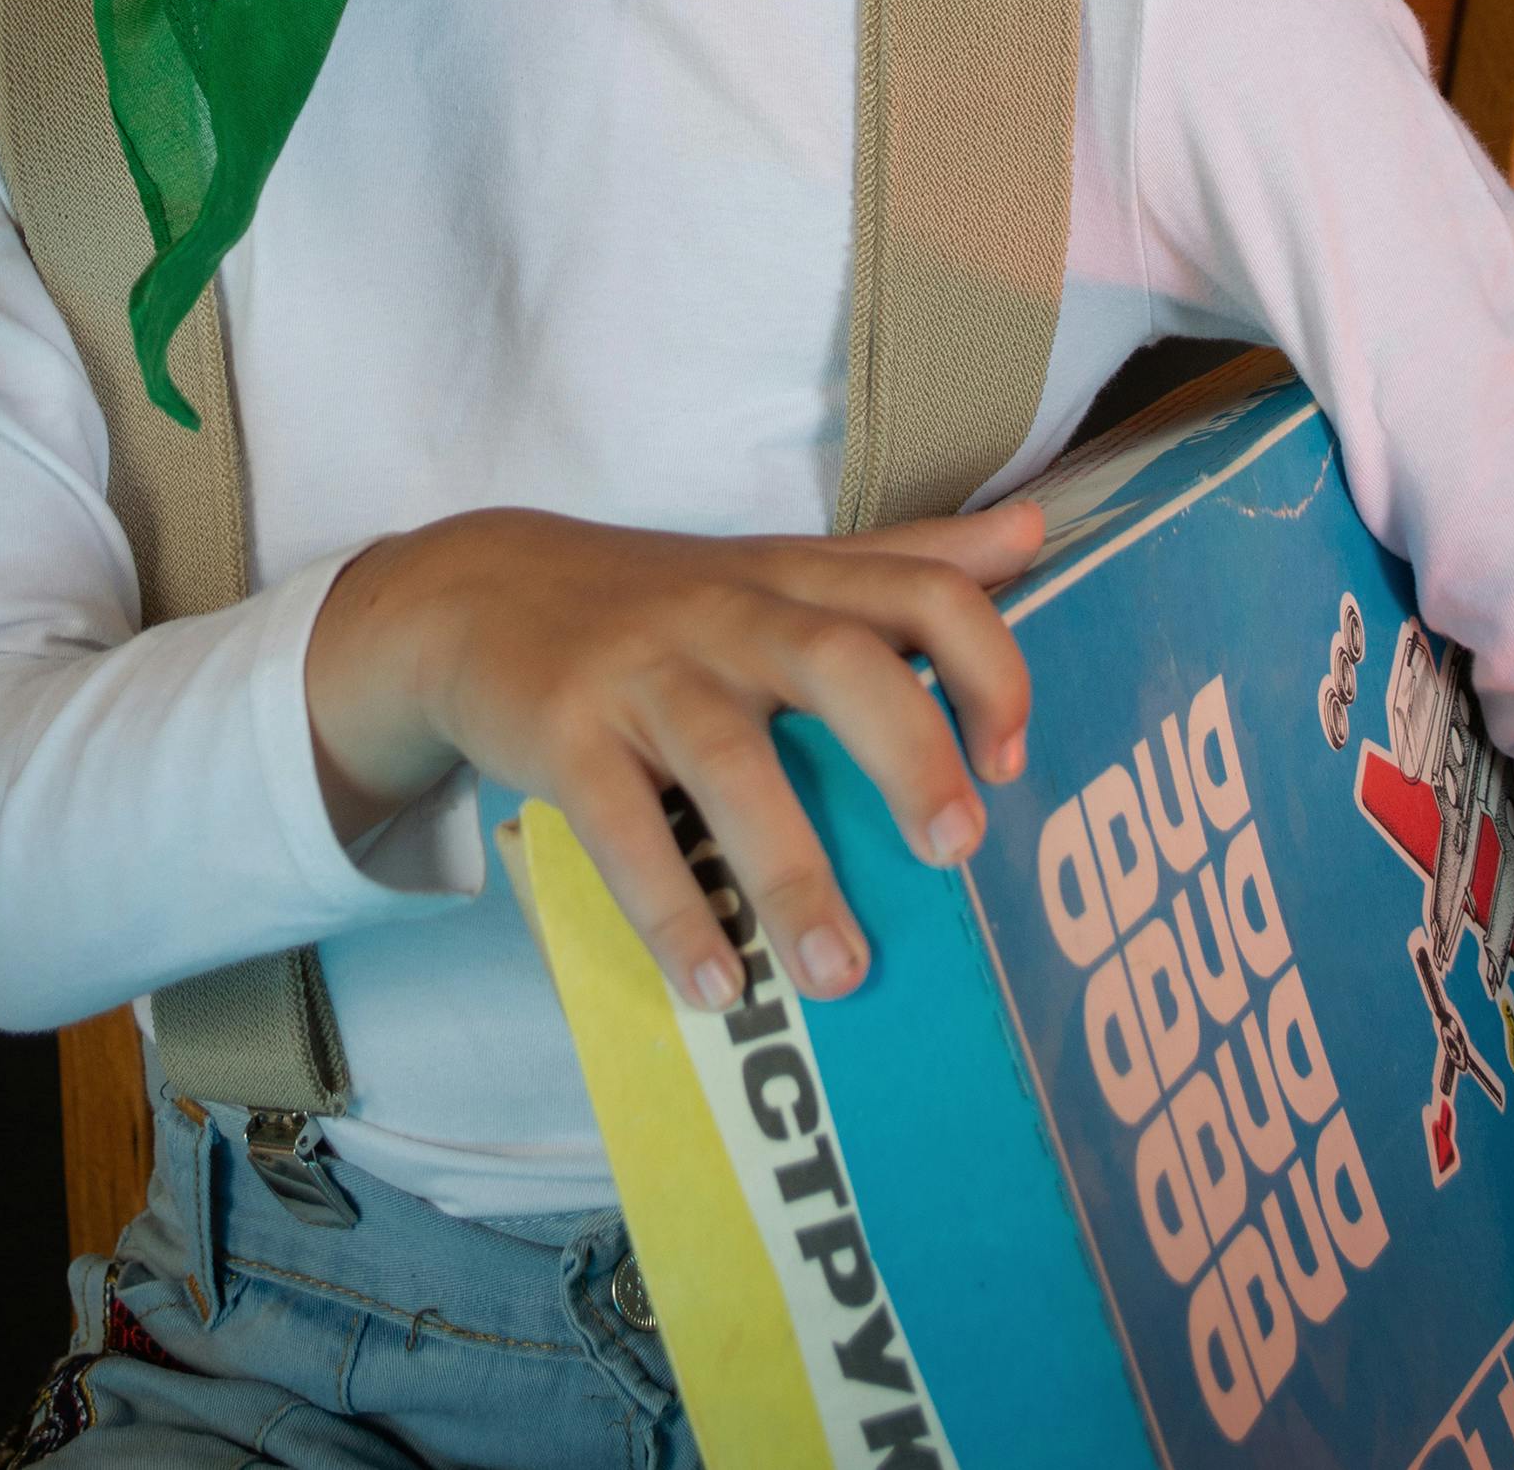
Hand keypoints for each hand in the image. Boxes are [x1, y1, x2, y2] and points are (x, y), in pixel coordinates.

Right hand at [304, 497, 1043, 1008]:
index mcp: (796, 582)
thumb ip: (908, 557)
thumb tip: (1036, 528)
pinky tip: (714, 984)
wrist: (477, 589)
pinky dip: (670, 910)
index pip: (919, 590)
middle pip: (838, 661)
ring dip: (791, 872)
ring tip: (840, 973)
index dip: (984, 665)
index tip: (1014, 760)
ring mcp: (644, 672)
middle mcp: (730, 616)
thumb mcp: (783, 565)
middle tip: (956, 852)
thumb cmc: (663, 600)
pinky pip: (621, 828)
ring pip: (730, 761)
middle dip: (908, 752)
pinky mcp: (565, 731)